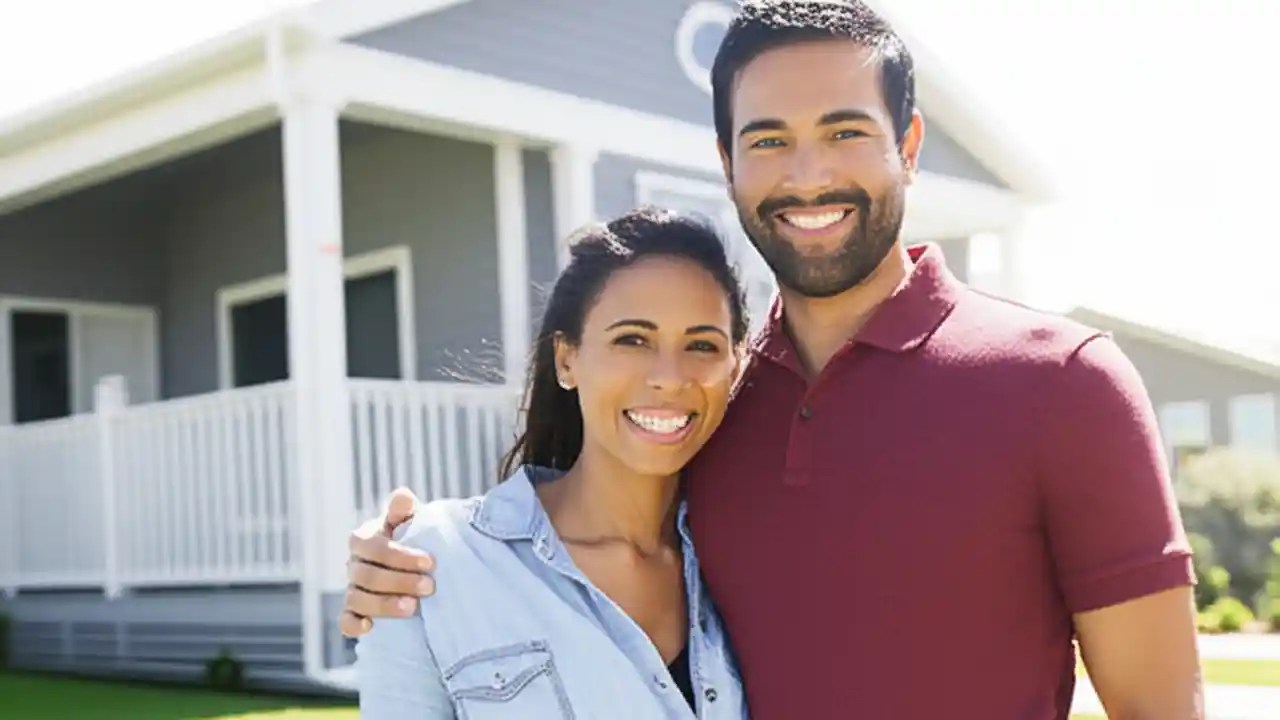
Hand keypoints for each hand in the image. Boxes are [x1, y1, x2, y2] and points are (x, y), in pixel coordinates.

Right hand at [339, 487, 433, 637]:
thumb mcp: (413, 521)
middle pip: (367, 575)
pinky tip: (370, 627)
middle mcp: (354, 564)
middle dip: (399, 581)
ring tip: (413, 607)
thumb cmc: (415, 540)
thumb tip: (402, 497)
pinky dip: (354, 625)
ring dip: (384, 604)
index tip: (430, 562)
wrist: (417, 568)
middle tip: (430, 587)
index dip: (400, 556)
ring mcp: (352, 589)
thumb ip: (406, 510)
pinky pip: (346, 621)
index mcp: (364, 539)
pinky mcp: (354, 613)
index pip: (373, 547)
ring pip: (357, 599)